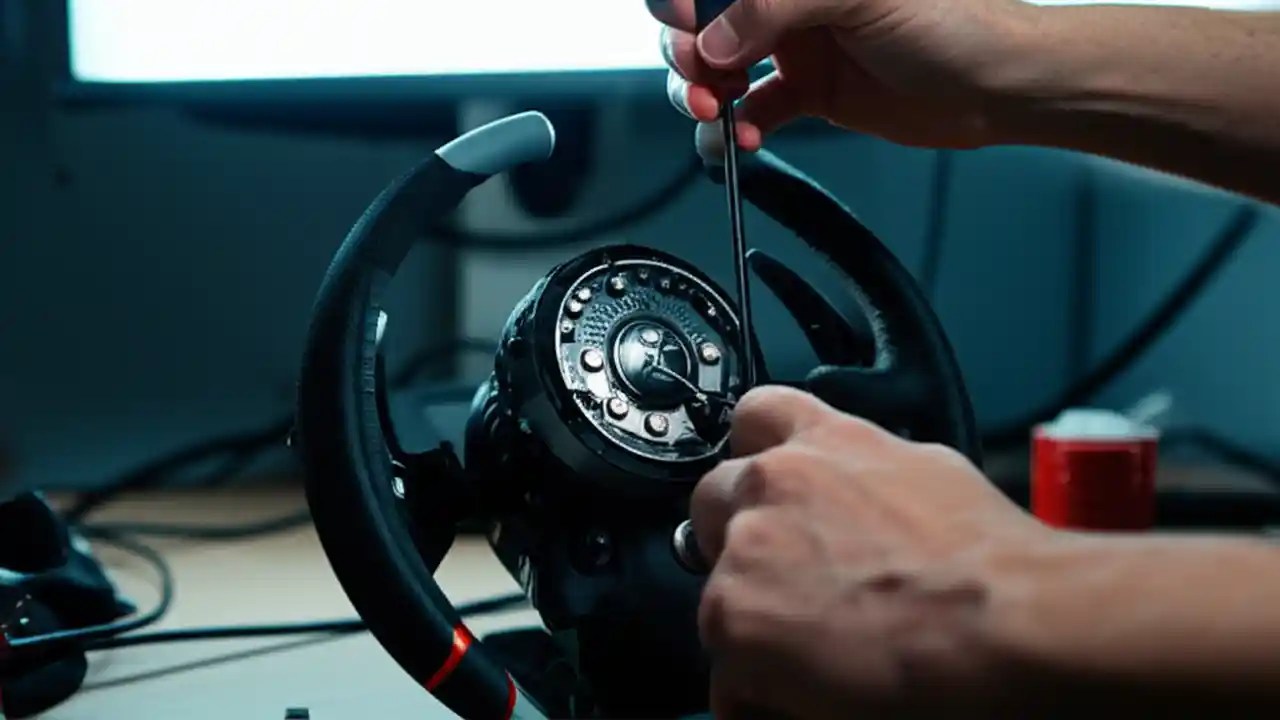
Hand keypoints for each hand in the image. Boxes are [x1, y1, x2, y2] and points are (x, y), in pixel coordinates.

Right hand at [645, 0, 1030, 151]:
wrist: (999, 87)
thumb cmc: (956, 22)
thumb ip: (778, 7)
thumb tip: (714, 39)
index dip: (685, 2)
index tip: (686, 24)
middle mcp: (789, 2)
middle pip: (703, 21)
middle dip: (686, 50)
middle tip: (703, 76)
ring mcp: (795, 46)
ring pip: (717, 66)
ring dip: (703, 92)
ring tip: (719, 110)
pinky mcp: (809, 93)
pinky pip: (751, 112)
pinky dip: (737, 130)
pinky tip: (746, 138)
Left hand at [691, 385, 1051, 717]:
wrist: (1005, 627)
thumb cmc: (990, 566)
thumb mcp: (930, 476)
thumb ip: (866, 475)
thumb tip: (860, 497)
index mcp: (825, 442)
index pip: (755, 415)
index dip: (755, 455)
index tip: (765, 487)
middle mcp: (773, 483)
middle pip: (713, 501)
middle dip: (741, 542)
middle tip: (796, 587)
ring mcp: (745, 549)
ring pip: (718, 590)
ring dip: (756, 621)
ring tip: (825, 654)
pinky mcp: (733, 617)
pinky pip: (724, 665)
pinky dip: (759, 688)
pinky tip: (813, 694)